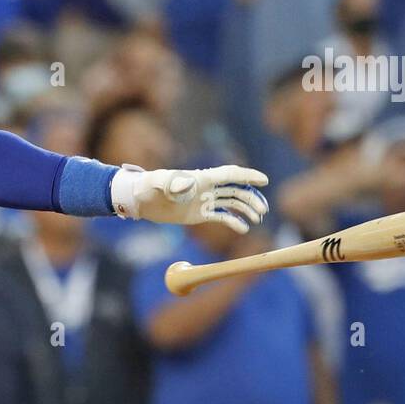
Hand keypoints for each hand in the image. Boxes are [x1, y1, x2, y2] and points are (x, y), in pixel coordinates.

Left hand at [113, 165, 269, 233]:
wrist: (140, 200)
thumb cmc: (148, 187)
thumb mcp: (158, 184)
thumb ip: (172, 182)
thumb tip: (188, 183)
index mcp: (201, 178)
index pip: (230, 174)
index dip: (248, 176)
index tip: (264, 180)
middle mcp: (206, 188)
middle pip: (236, 190)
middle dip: (251, 198)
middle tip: (263, 211)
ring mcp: (204, 201)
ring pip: (232, 203)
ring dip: (246, 210)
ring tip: (257, 220)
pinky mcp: (199, 214)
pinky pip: (221, 217)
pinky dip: (233, 222)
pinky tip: (243, 229)